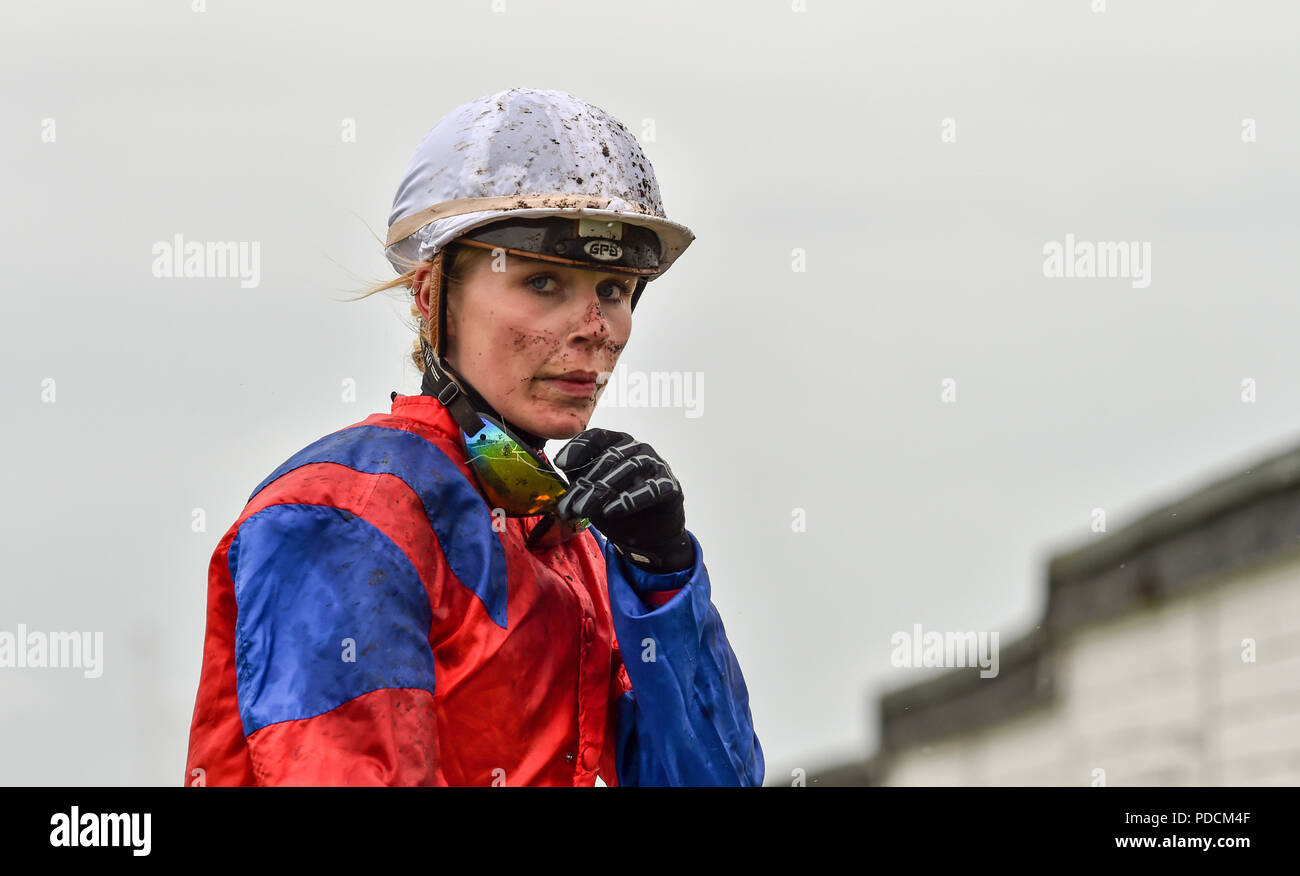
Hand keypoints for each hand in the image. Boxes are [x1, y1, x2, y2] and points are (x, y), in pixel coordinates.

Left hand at [554, 429, 693, 572]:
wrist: (648, 535)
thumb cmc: (617, 507)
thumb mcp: (591, 491)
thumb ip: (577, 478)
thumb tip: (555, 470)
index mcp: (617, 443)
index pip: (596, 437)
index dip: (578, 448)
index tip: (560, 464)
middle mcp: (637, 448)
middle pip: (608, 458)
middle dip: (585, 483)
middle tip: (569, 507)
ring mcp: (656, 464)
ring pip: (627, 470)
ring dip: (602, 491)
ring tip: (584, 511)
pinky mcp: (669, 485)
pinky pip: (650, 489)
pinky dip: (629, 500)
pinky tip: (611, 511)